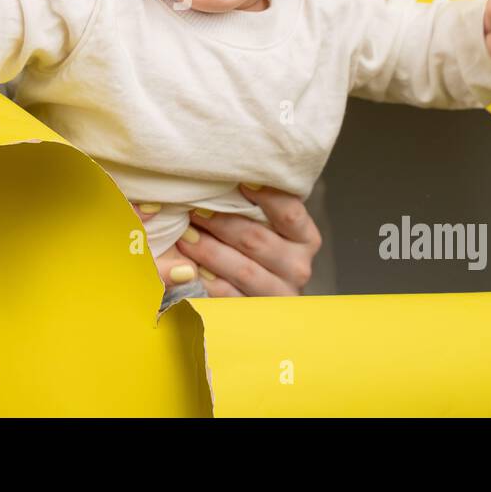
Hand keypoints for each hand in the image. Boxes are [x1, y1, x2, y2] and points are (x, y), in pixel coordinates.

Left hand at [146, 184, 321, 296]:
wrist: (264, 294)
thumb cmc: (258, 245)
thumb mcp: (266, 223)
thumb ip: (254, 204)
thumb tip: (232, 177)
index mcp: (305, 238)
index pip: (290, 213)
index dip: (266, 196)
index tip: (240, 181)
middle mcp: (298, 266)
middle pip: (257, 240)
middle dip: (222, 222)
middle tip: (193, 208)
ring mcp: (279, 293)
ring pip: (243, 269)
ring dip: (209, 251)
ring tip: (185, 235)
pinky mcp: (257, 314)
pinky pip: (229, 297)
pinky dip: (206, 281)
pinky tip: (188, 267)